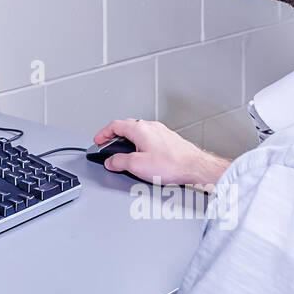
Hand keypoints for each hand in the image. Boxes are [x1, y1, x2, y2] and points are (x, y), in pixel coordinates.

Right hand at [92, 118, 229, 186]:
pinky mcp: (169, 140)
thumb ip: (119, 162)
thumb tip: (110, 161)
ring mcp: (161, 132)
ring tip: (123, 153)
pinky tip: (143, 155)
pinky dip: (140, 144)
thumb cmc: (172, 164)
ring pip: (139, 132)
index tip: (98, 140)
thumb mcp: (137, 166)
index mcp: (140, 129)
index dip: (103, 133)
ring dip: (127, 140)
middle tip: (107, 146)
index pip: (115, 125)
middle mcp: (151, 126)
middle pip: (126, 127)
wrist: (196, 168)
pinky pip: (149, 138)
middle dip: (114, 136)